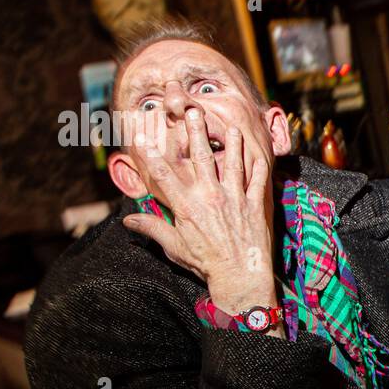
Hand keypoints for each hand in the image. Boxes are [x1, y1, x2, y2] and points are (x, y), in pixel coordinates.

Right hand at [123, 109, 278, 324]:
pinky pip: (258, 180)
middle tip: (192, 111)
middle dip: (196, 132)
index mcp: (188, 207)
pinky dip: (259, 165)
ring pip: (233, 163)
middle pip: (201, 158)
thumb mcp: (174, 247)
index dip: (150, 155)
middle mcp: (211, 197)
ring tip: (230, 126)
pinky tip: (258, 152)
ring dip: (231, 143)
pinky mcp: (255, 205)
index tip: (140, 137)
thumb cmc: (205, 263)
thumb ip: (153, 228)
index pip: (164, 176)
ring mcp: (235, 199)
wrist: (240, 277)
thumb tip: (128, 221)